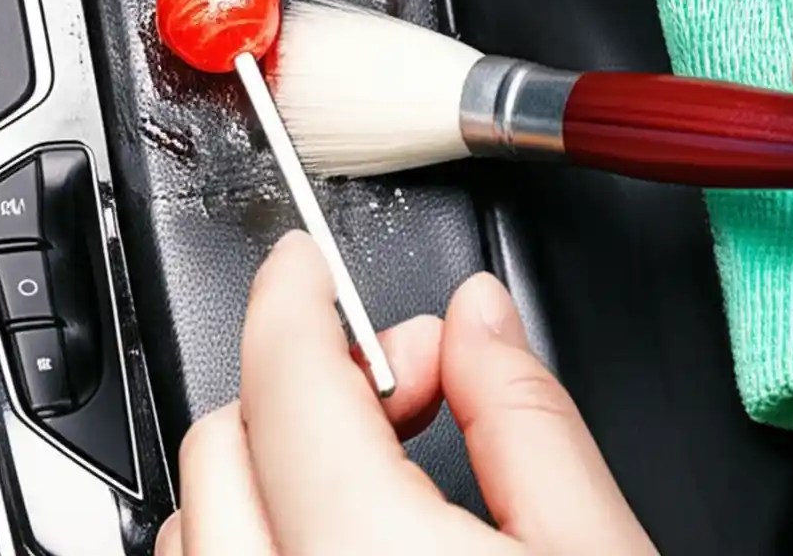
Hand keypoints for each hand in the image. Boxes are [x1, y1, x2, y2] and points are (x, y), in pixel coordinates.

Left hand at [154, 231, 655, 554]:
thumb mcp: (599, 549)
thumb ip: (526, 417)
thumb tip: (480, 315)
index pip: (286, 384)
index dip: (292, 297)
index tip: (304, 264)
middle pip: (223, 444)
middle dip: (303, 383)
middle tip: (413, 382)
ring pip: (192, 523)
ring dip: (267, 464)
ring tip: (376, 466)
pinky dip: (252, 533)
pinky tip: (335, 536)